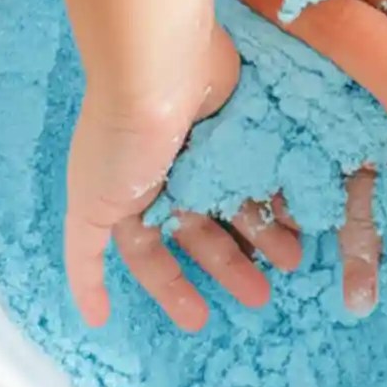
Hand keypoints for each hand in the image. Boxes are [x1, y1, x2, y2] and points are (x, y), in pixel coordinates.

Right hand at [66, 24, 302, 331]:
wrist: (157, 65)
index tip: (199, 321)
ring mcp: (203, 145)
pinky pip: (263, 165)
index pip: (150, 253)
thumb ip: (85, 258)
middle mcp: (164, 172)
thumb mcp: (91, 208)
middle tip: (260, 297)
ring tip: (295, 260)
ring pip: (236, 202)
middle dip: (229, 266)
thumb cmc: (121, 139)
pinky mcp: (239, 120)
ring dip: (264, 236)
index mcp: (126, 194)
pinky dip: (281, 193)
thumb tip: (92, 316)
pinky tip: (301, 219)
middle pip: (201, 231)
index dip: (172, 288)